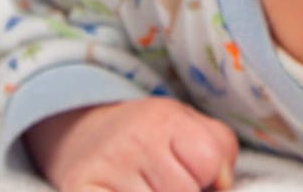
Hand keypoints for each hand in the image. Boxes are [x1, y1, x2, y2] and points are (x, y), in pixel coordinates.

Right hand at [24, 97, 238, 191]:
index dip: (206, 174)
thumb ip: (220, 149)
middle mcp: (133, 141)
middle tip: (161, 182)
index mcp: (164, 118)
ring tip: (142, 188)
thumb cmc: (147, 137)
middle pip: (184, 190)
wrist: (81, 136)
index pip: (209, 159)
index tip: (191, 171)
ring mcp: (106, 170)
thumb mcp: (188, 125)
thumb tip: (221, 185)